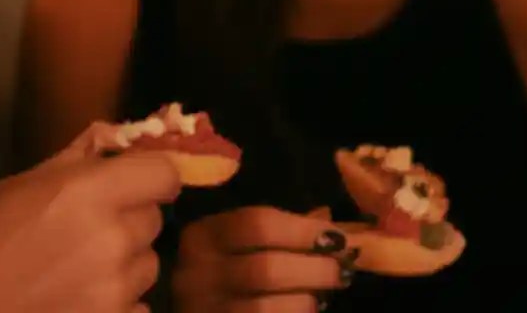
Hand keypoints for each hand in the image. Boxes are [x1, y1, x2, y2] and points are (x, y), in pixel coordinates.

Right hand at [0, 123, 181, 312]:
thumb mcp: (16, 187)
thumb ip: (75, 160)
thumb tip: (112, 136)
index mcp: (89, 193)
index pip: (165, 173)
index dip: (152, 174)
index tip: (134, 180)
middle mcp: (113, 240)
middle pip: (153, 220)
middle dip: (128, 218)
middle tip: (84, 229)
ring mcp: (116, 290)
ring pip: (147, 264)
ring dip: (123, 262)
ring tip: (75, 269)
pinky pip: (138, 304)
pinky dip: (118, 302)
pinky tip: (77, 298)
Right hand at [172, 206, 356, 312]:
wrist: (186, 310)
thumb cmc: (225, 269)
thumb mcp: (238, 242)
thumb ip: (281, 233)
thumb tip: (334, 233)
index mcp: (203, 236)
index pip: (257, 223)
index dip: (304, 230)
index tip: (336, 238)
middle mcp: (197, 274)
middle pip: (266, 269)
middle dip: (314, 270)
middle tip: (339, 271)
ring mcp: (205, 309)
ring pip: (265, 308)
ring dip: (305, 301)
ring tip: (321, 297)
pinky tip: (305, 310)